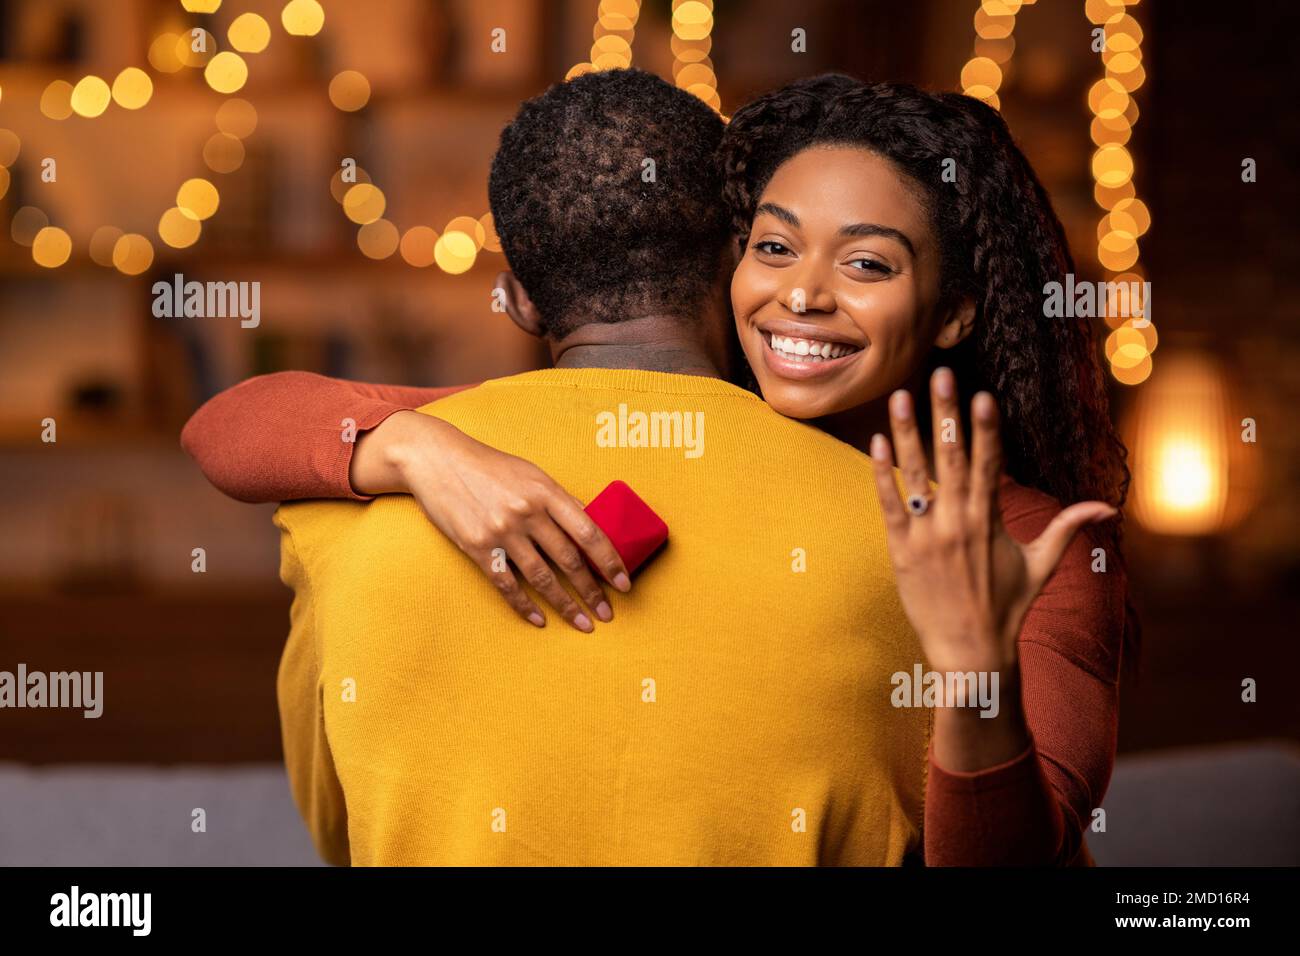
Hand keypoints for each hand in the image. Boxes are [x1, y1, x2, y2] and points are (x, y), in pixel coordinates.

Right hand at [351, 411, 630, 631]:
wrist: (437, 460)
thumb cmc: (489, 467)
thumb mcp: (531, 474)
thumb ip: (559, 500)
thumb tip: (591, 523)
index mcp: (546, 491)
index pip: (589, 532)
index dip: (610, 561)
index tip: (624, 583)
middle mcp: (527, 512)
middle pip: (569, 560)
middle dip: (592, 591)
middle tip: (607, 613)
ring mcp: (502, 531)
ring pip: (542, 578)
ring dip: (565, 605)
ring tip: (582, 623)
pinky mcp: (478, 547)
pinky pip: (507, 584)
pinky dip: (525, 606)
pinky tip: (539, 620)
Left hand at [867, 368, 1116, 676]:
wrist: (970, 653)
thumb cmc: (1007, 608)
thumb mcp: (1041, 566)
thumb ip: (1068, 529)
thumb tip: (1109, 508)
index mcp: (991, 519)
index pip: (988, 463)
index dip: (984, 428)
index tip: (982, 395)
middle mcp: (959, 521)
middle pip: (951, 455)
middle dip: (945, 412)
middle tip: (940, 374)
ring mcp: (928, 534)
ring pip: (916, 473)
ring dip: (906, 431)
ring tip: (899, 395)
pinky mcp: (901, 550)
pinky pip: (890, 505)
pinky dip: (883, 474)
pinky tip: (876, 443)